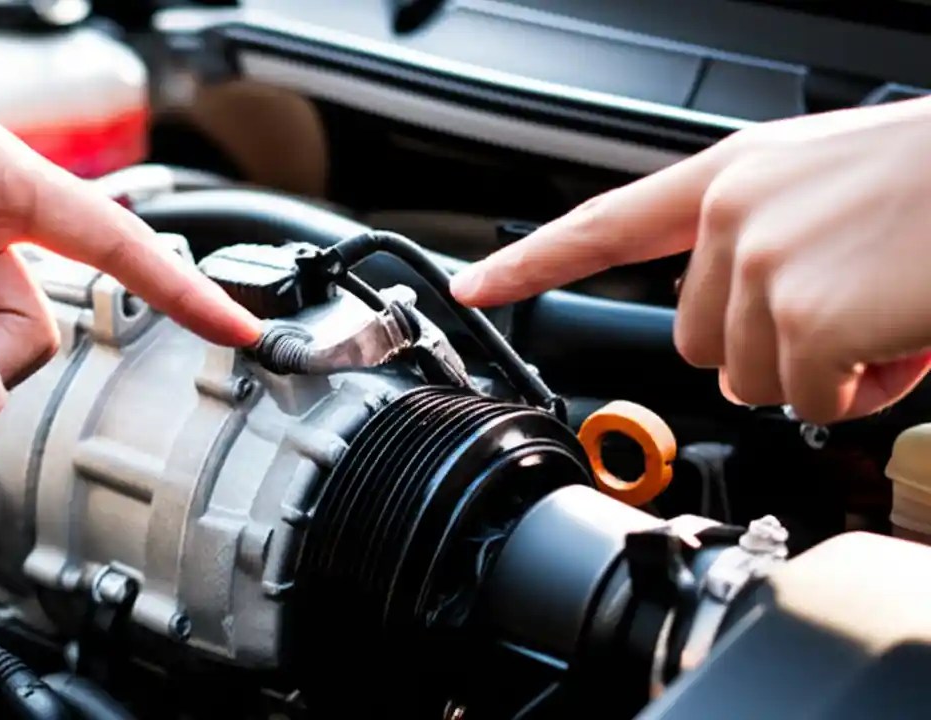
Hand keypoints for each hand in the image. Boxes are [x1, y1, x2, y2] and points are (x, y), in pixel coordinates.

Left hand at [451, 97, 930, 423]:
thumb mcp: (828, 189)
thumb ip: (761, 245)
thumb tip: (744, 331)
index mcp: (732, 176)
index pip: (604, 224)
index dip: (531, 262)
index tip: (474, 287)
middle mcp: (729, 215)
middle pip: (696, 340)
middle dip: (768, 349)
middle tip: (847, 316)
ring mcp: (758, 265)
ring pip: (750, 378)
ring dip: (819, 371)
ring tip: (884, 318)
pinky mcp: (800, 317)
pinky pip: (807, 402)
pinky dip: (858, 391)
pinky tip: (900, 339)